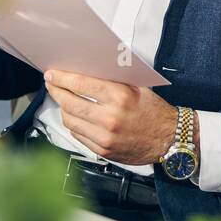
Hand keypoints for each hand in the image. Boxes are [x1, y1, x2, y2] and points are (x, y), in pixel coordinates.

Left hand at [44, 69, 178, 165]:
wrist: (169, 138)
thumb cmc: (154, 111)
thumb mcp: (139, 87)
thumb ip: (114, 79)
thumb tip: (88, 69)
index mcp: (120, 97)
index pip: (81, 84)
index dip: (62, 78)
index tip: (52, 75)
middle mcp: (111, 117)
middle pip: (70, 103)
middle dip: (56, 91)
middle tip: (52, 85)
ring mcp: (105, 136)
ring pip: (70, 120)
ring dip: (62, 108)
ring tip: (62, 100)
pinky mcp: (103, 150)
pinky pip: (78, 136)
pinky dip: (73, 124)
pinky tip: (74, 117)